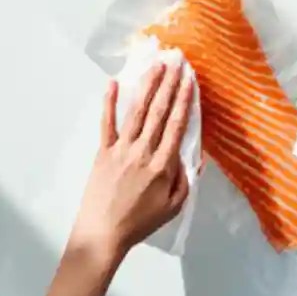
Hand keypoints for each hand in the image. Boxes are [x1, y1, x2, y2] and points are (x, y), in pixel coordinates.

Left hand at [69, 61, 194, 259]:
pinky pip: (107, 123)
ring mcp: (121, 149)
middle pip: (159, 112)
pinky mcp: (103, 152)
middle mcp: (143, 152)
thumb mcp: (173, 208)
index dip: (184, 100)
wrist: (103, 233)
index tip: (190, 81)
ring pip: (137, 112)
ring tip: (156, 66)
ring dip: (147, 87)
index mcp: (162, 165)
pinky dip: (109, 103)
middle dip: (169, 85)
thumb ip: (185, 181)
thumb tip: (193, 157)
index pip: (176, 126)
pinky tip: (112, 83)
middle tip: (177, 62)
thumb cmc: (140, 223)